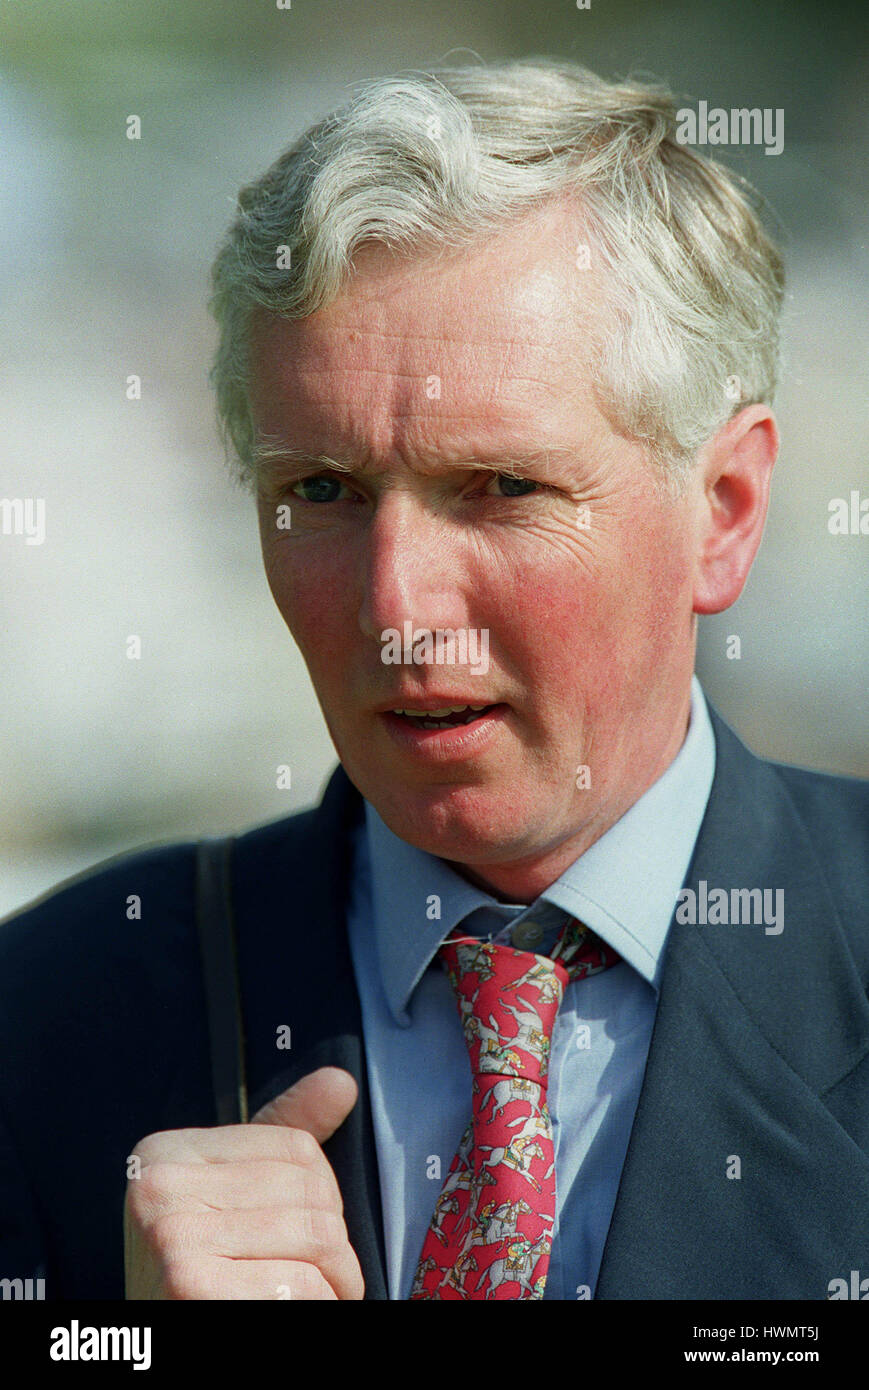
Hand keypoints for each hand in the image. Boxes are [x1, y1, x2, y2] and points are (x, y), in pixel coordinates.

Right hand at [124, 1066, 363, 1299]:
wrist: (155, 1340)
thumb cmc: (202, 1276)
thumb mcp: (229, 1198)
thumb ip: (280, 1140)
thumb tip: (340, 1081)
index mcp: (166, 1151)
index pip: (297, 1146)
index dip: (325, 1197)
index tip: (308, 1234)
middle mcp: (160, 1186)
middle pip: (310, 1191)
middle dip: (335, 1243)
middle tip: (329, 1277)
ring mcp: (170, 1233)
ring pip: (315, 1237)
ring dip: (336, 1281)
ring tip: (322, 1297)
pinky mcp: (188, 1284)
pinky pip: (300, 1284)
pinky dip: (319, 1304)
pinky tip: (297, 1312)